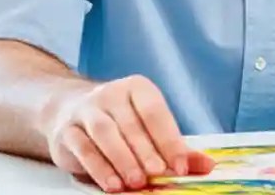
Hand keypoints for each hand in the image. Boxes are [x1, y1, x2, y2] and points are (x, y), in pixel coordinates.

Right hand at [43, 74, 214, 191]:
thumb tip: (207, 166)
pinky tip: (113, 185)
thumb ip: (175, 147)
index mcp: (136, 88)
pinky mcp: (67, 131)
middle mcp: (110, 94)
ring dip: (122, 159)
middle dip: (146, 151)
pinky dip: (99, 168)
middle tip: (159, 174)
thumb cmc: (119, 121)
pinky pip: (84, 148)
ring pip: (105, 133)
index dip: (169, 139)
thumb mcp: (148, 128)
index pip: (154, 111)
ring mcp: (85, 111)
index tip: (181, 165)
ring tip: (137, 182)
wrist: (68, 110)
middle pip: (130, 123)